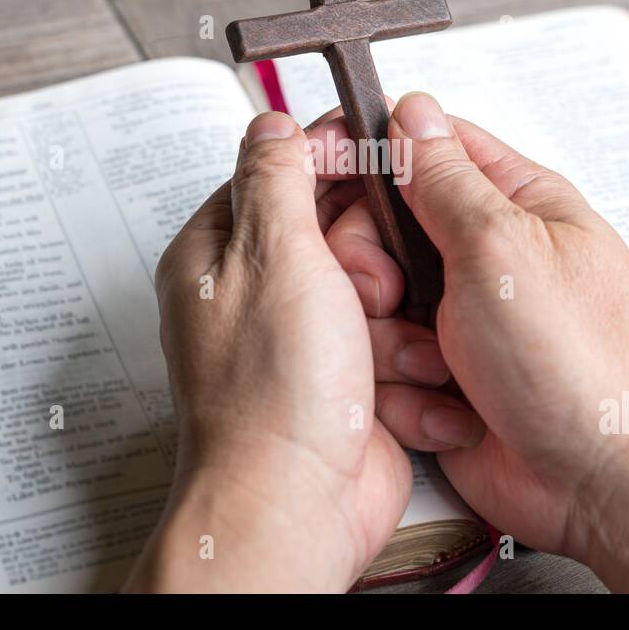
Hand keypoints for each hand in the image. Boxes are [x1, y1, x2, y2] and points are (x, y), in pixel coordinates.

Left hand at [128, 110, 439, 591]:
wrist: (297, 505)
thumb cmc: (271, 395)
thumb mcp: (274, 253)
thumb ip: (277, 177)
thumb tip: (273, 124)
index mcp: (222, 254)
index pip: (282, 171)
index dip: (335, 159)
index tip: (379, 156)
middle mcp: (259, 294)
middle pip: (341, 228)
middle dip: (372, 257)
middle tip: (365, 288)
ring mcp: (306, 340)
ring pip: (380, 288)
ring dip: (396, 319)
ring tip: (380, 351)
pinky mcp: (347, 381)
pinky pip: (396, 344)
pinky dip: (406, 365)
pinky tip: (396, 386)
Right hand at [315, 91, 628, 591]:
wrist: (597, 484)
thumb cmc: (577, 365)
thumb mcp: (502, 250)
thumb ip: (446, 180)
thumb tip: (411, 112)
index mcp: (515, 204)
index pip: (427, 145)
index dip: (370, 150)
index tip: (327, 165)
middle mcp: (483, 257)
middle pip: (379, 226)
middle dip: (372, 266)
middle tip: (391, 295)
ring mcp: (458, 320)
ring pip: (368, 303)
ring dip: (392, 342)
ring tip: (442, 367)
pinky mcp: (438, 377)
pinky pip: (381, 366)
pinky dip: (407, 393)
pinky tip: (451, 408)